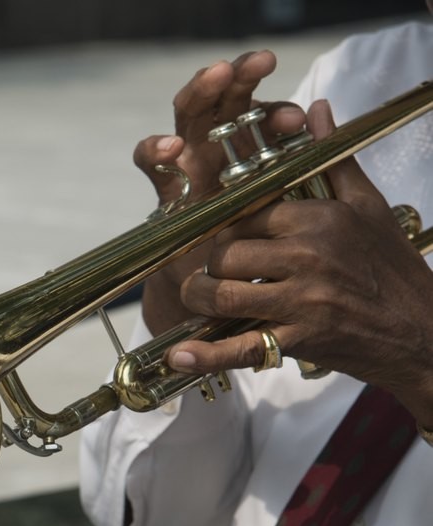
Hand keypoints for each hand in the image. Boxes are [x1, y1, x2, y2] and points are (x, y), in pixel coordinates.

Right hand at [135, 50, 305, 334]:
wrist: (217, 302)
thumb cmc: (258, 260)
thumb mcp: (287, 217)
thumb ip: (305, 169)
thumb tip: (320, 112)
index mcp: (254, 160)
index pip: (262, 118)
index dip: (276, 110)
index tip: (296, 122)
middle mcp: (221, 158)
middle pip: (225, 105)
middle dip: (240, 78)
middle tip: (260, 62)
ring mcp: (189, 171)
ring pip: (189, 117)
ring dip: (202, 92)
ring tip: (219, 74)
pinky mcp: (164, 194)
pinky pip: (150, 163)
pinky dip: (155, 150)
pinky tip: (171, 149)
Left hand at [167, 100, 432, 422]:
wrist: (425, 331)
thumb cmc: (392, 266)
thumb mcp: (367, 205)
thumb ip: (333, 158)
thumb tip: (317, 107)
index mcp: (320, 217)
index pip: (247, 214)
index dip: (228, 227)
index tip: (224, 238)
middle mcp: (309, 255)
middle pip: (228, 253)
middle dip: (211, 264)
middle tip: (213, 272)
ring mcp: (304, 300)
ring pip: (225, 294)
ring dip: (200, 298)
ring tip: (199, 297)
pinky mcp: (301, 340)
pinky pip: (244, 347)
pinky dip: (209, 354)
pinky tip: (180, 356)